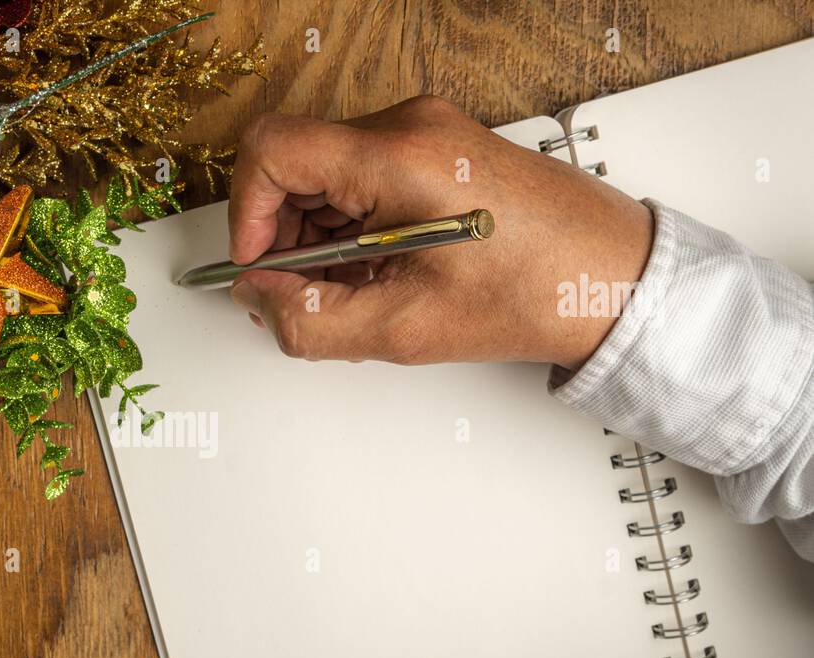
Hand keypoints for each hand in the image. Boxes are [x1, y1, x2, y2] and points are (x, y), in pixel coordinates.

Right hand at [226, 96, 653, 369]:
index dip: (246, 214)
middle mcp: (409, 126)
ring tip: (354, 289)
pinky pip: (362, 178)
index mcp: (397, 156)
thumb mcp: (405, 328)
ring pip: (326, 173)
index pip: (271, 150)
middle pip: (295, 162)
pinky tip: (378, 271)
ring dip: (318, 235)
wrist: (614, 278)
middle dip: (283, 234)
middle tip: (305, 291)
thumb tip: (258, 297)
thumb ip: (309, 320)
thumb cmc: (536, 292)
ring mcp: (426, 131)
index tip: (257, 264)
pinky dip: (351, 226)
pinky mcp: (437, 147)